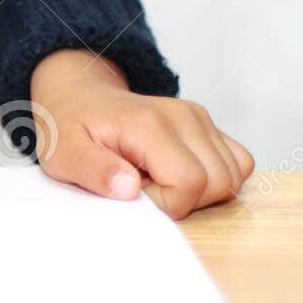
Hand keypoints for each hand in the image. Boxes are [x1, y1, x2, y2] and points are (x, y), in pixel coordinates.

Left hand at [27, 49, 254, 218]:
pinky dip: (214, 178)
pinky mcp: (206, 124)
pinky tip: (176, 173)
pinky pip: (238, 163)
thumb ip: (93, 171)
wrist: (78, 99)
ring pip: (232, 176)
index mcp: (149, 125)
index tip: (132, 193)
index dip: (164, 203)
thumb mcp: (64, 154)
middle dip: (184, 200)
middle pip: (219, 182)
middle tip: (143, 186)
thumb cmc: (70, 129)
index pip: (188, 183)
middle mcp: (183, 116)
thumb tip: (129, 189)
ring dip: (199, 191)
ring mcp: (198, 118)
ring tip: (156, 178)